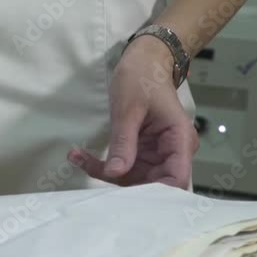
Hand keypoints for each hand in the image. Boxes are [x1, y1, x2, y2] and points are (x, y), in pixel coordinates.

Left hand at [69, 36, 198, 188]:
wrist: (143, 63)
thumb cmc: (141, 79)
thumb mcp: (128, 110)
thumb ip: (124, 142)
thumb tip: (115, 173)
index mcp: (179, 140)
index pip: (176, 180)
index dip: (155, 194)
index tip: (123, 194)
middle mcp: (172, 152)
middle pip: (152, 184)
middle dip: (121, 183)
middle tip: (90, 171)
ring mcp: (157, 154)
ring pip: (132, 178)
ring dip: (104, 172)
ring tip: (77, 157)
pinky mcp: (141, 152)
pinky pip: (123, 166)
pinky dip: (101, 164)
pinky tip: (79, 156)